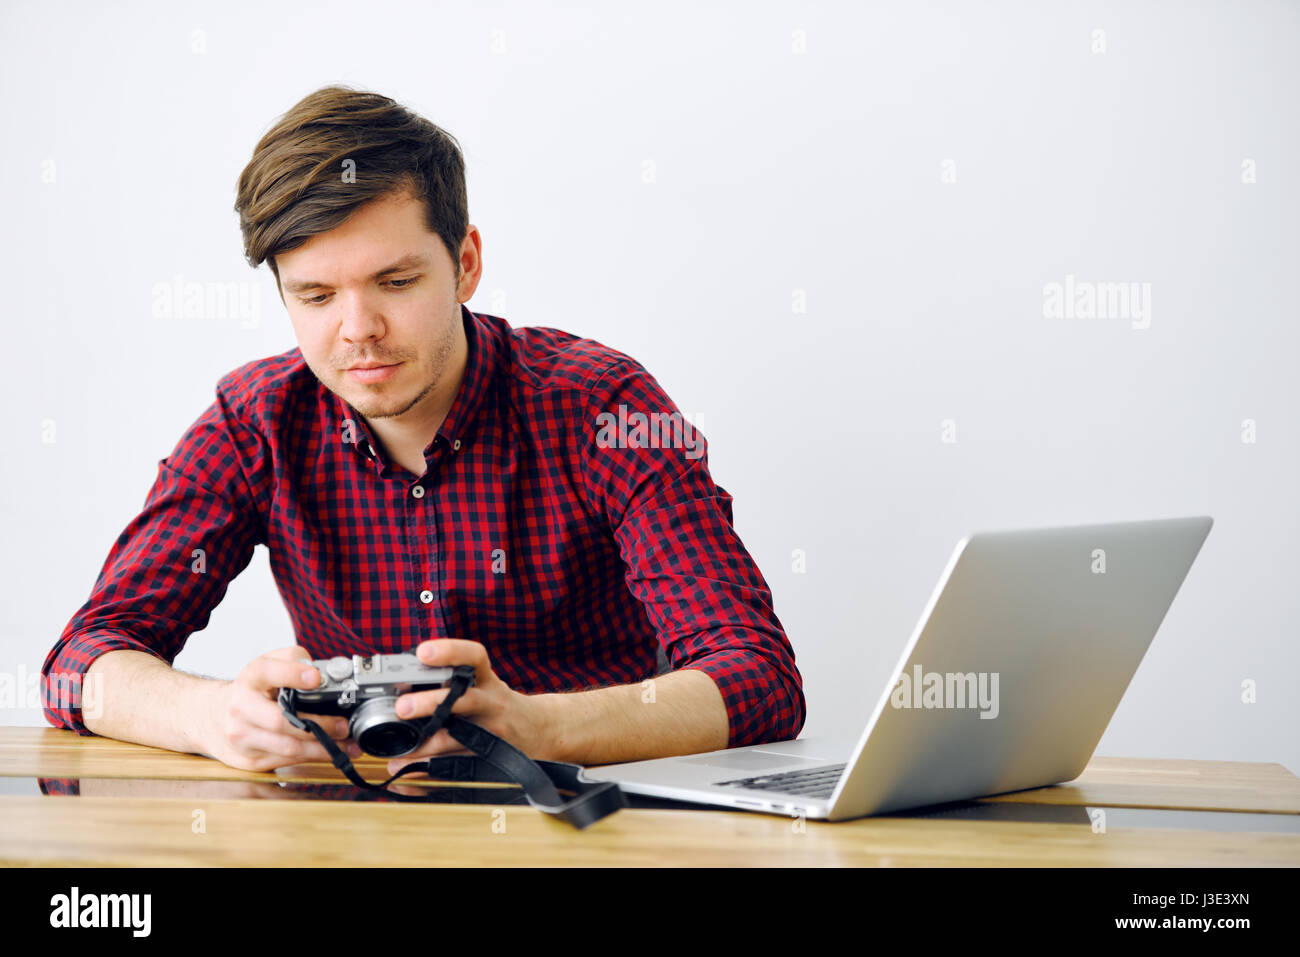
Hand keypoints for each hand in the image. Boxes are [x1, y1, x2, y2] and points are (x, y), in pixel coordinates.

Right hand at [197, 645, 362, 771]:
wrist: (210, 717)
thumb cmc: (249, 690)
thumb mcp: (267, 665)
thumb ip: (292, 659)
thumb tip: (317, 670)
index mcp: (249, 680)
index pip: (268, 672)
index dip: (292, 674)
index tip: (316, 678)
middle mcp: (241, 709)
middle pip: (281, 721)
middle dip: (318, 725)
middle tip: (343, 725)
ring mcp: (243, 738)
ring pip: (287, 748)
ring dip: (322, 749)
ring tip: (348, 745)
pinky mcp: (248, 760)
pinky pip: (285, 761)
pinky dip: (312, 758)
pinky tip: (331, 753)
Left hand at [385, 639, 556, 774]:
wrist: (540, 730)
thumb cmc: (498, 703)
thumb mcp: (484, 683)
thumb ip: (453, 679)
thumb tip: (402, 682)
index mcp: (487, 680)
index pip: (474, 658)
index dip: (450, 651)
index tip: (423, 652)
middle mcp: (492, 703)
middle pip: (465, 700)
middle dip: (432, 703)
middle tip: (403, 707)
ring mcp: (492, 733)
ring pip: (458, 740)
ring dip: (425, 748)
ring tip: (397, 755)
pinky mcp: (490, 759)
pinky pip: (457, 769)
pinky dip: (428, 776)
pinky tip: (405, 774)